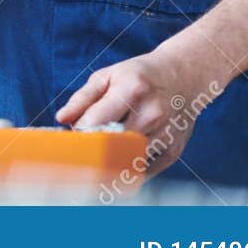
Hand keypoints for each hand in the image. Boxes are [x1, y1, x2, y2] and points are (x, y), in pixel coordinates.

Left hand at [54, 43, 233, 175]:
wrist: (184, 75)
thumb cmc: (139, 75)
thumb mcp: (109, 75)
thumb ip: (83, 97)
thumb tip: (62, 118)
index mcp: (133, 90)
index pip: (97, 121)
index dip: (80, 133)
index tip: (71, 138)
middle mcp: (152, 113)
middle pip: (113, 145)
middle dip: (93, 152)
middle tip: (82, 154)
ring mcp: (166, 133)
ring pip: (129, 161)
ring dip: (111, 165)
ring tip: (99, 162)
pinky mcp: (174, 150)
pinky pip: (146, 171)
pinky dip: (129, 171)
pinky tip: (118, 166)